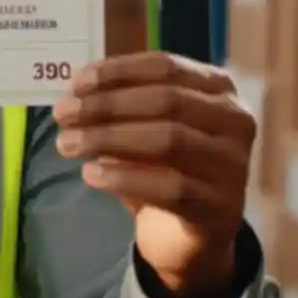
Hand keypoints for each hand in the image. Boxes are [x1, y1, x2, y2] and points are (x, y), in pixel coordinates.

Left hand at [52, 51, 256, 297]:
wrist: (189, 230)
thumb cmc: (164, 163)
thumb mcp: (144, 125)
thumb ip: (119, 103)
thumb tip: (76, 92)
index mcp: (218, 88)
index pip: (166, 66)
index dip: (117, 72)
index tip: (76, 83)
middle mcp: (234, 120)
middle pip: (166, 101)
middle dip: (107, 105)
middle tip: (63, 114)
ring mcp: (232, 164)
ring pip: (168, 140)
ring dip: (108, 139)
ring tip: (67, 143)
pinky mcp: (220, 206)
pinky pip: (169, 187)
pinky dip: (123, 178)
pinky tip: (90, 174)